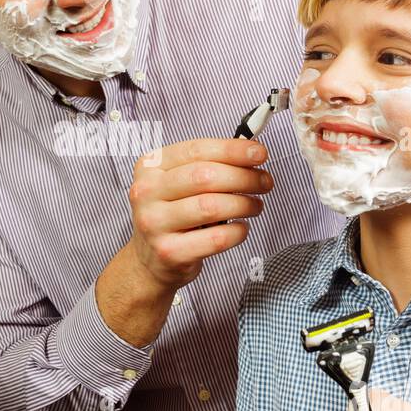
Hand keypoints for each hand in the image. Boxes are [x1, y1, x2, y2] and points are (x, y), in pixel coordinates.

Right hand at [126, 138, 272, 287]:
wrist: (150, 260)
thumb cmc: (172, 215)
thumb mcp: (178, 183)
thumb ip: (208, 165)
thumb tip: (250, 155)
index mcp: (149, 167)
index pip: (196, 150)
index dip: (232, 150)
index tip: (259, 153)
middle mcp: (146, 193)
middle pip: (205, 177)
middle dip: (244, 177)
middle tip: (264, 182)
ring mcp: (154, 224)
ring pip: (211, 207)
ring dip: (244, 204)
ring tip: (255, 205)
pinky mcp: (169, 252)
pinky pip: (216, 238)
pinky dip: (238, 231)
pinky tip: (241, 227)